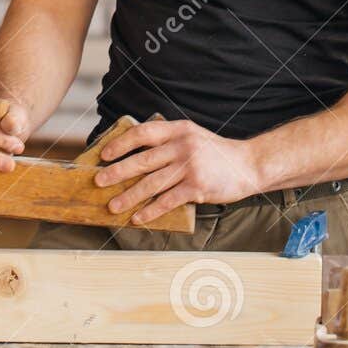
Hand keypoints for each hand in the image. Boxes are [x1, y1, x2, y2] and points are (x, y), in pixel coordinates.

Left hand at [93, 118, 261, 226]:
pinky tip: (138, 217)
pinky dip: (150, 211)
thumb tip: (135, 152)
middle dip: (116, 172)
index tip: (104, 154)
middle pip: (142, 160)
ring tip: (113, 205)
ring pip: (151, 183)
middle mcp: (182, 146)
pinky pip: (167, 200)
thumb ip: (169, 140)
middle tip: (98, 181)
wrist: (249, 164)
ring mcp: (190, 166)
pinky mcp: (197, 187)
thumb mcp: (192, 136)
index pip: (143, 133)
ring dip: (129, 196)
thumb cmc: (216, 153)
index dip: (121, 144)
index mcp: (178, 130)